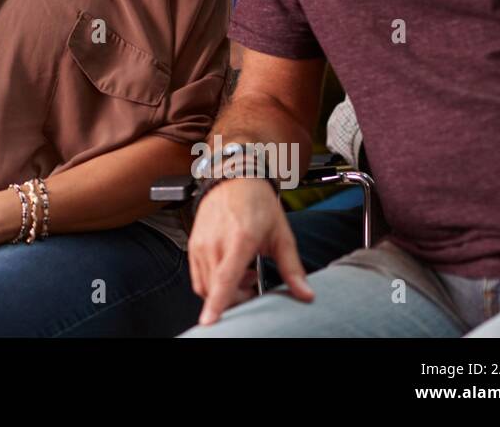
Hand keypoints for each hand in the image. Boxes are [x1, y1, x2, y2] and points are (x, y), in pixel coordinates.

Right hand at [188, 178, 313, 325]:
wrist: (235, 178)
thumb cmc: (259, 204)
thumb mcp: (282, 235)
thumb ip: (292, 269)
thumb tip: (306, 294)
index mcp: (240, 240)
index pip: (224, 279)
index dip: (217, 303)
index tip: (210, 322)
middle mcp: (215, 242)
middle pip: (216, 289)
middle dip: (234, 299)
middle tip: (252, 285)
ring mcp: (201, 243)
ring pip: (204, 285)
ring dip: (223, 290)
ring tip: (242, 273)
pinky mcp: (193, 243)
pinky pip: (197, 275)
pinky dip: (212, 281)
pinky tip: (229, 268)